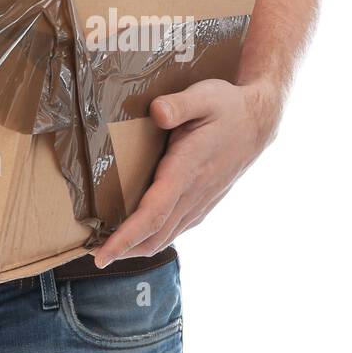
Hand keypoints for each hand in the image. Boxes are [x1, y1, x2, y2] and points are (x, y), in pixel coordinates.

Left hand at [92, 77, 282, 266]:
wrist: (258, 122)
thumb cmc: (227, 107)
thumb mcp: (204, 97)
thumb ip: (179, 105)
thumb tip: (157, 112)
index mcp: (187, 171)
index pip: (152, 215)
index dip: (125, 238)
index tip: (102, 254)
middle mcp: (193, 194)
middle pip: (154, 235)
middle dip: (123, 250)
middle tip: (92, 256)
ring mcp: (200, 202)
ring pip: (165, 236)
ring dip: (136, 247)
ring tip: (108, 249)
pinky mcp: (203, 202)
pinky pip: (175, 229)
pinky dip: (153, 238)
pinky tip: (138, 235)